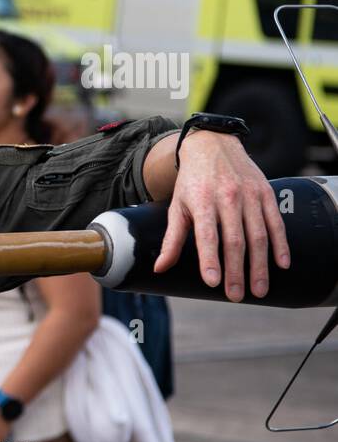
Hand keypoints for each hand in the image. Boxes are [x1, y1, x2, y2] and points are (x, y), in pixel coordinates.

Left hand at [155, 131, 289, 301]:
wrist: (212, 146)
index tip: (213, 282)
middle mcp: (227, 197)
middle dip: (237, 271)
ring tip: (259, 289)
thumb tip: (160, 269)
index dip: (210, 260)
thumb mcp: (176, 207)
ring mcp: (249, 195)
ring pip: (258, 235)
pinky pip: (276, 222)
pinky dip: (281, 244)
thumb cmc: (191, 182)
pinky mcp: (266, 192)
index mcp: (201, 201)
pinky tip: (281, 264)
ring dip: (260, 265)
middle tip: (237, 295)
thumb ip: (172, 239)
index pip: (207, 235)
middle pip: (235, 240)